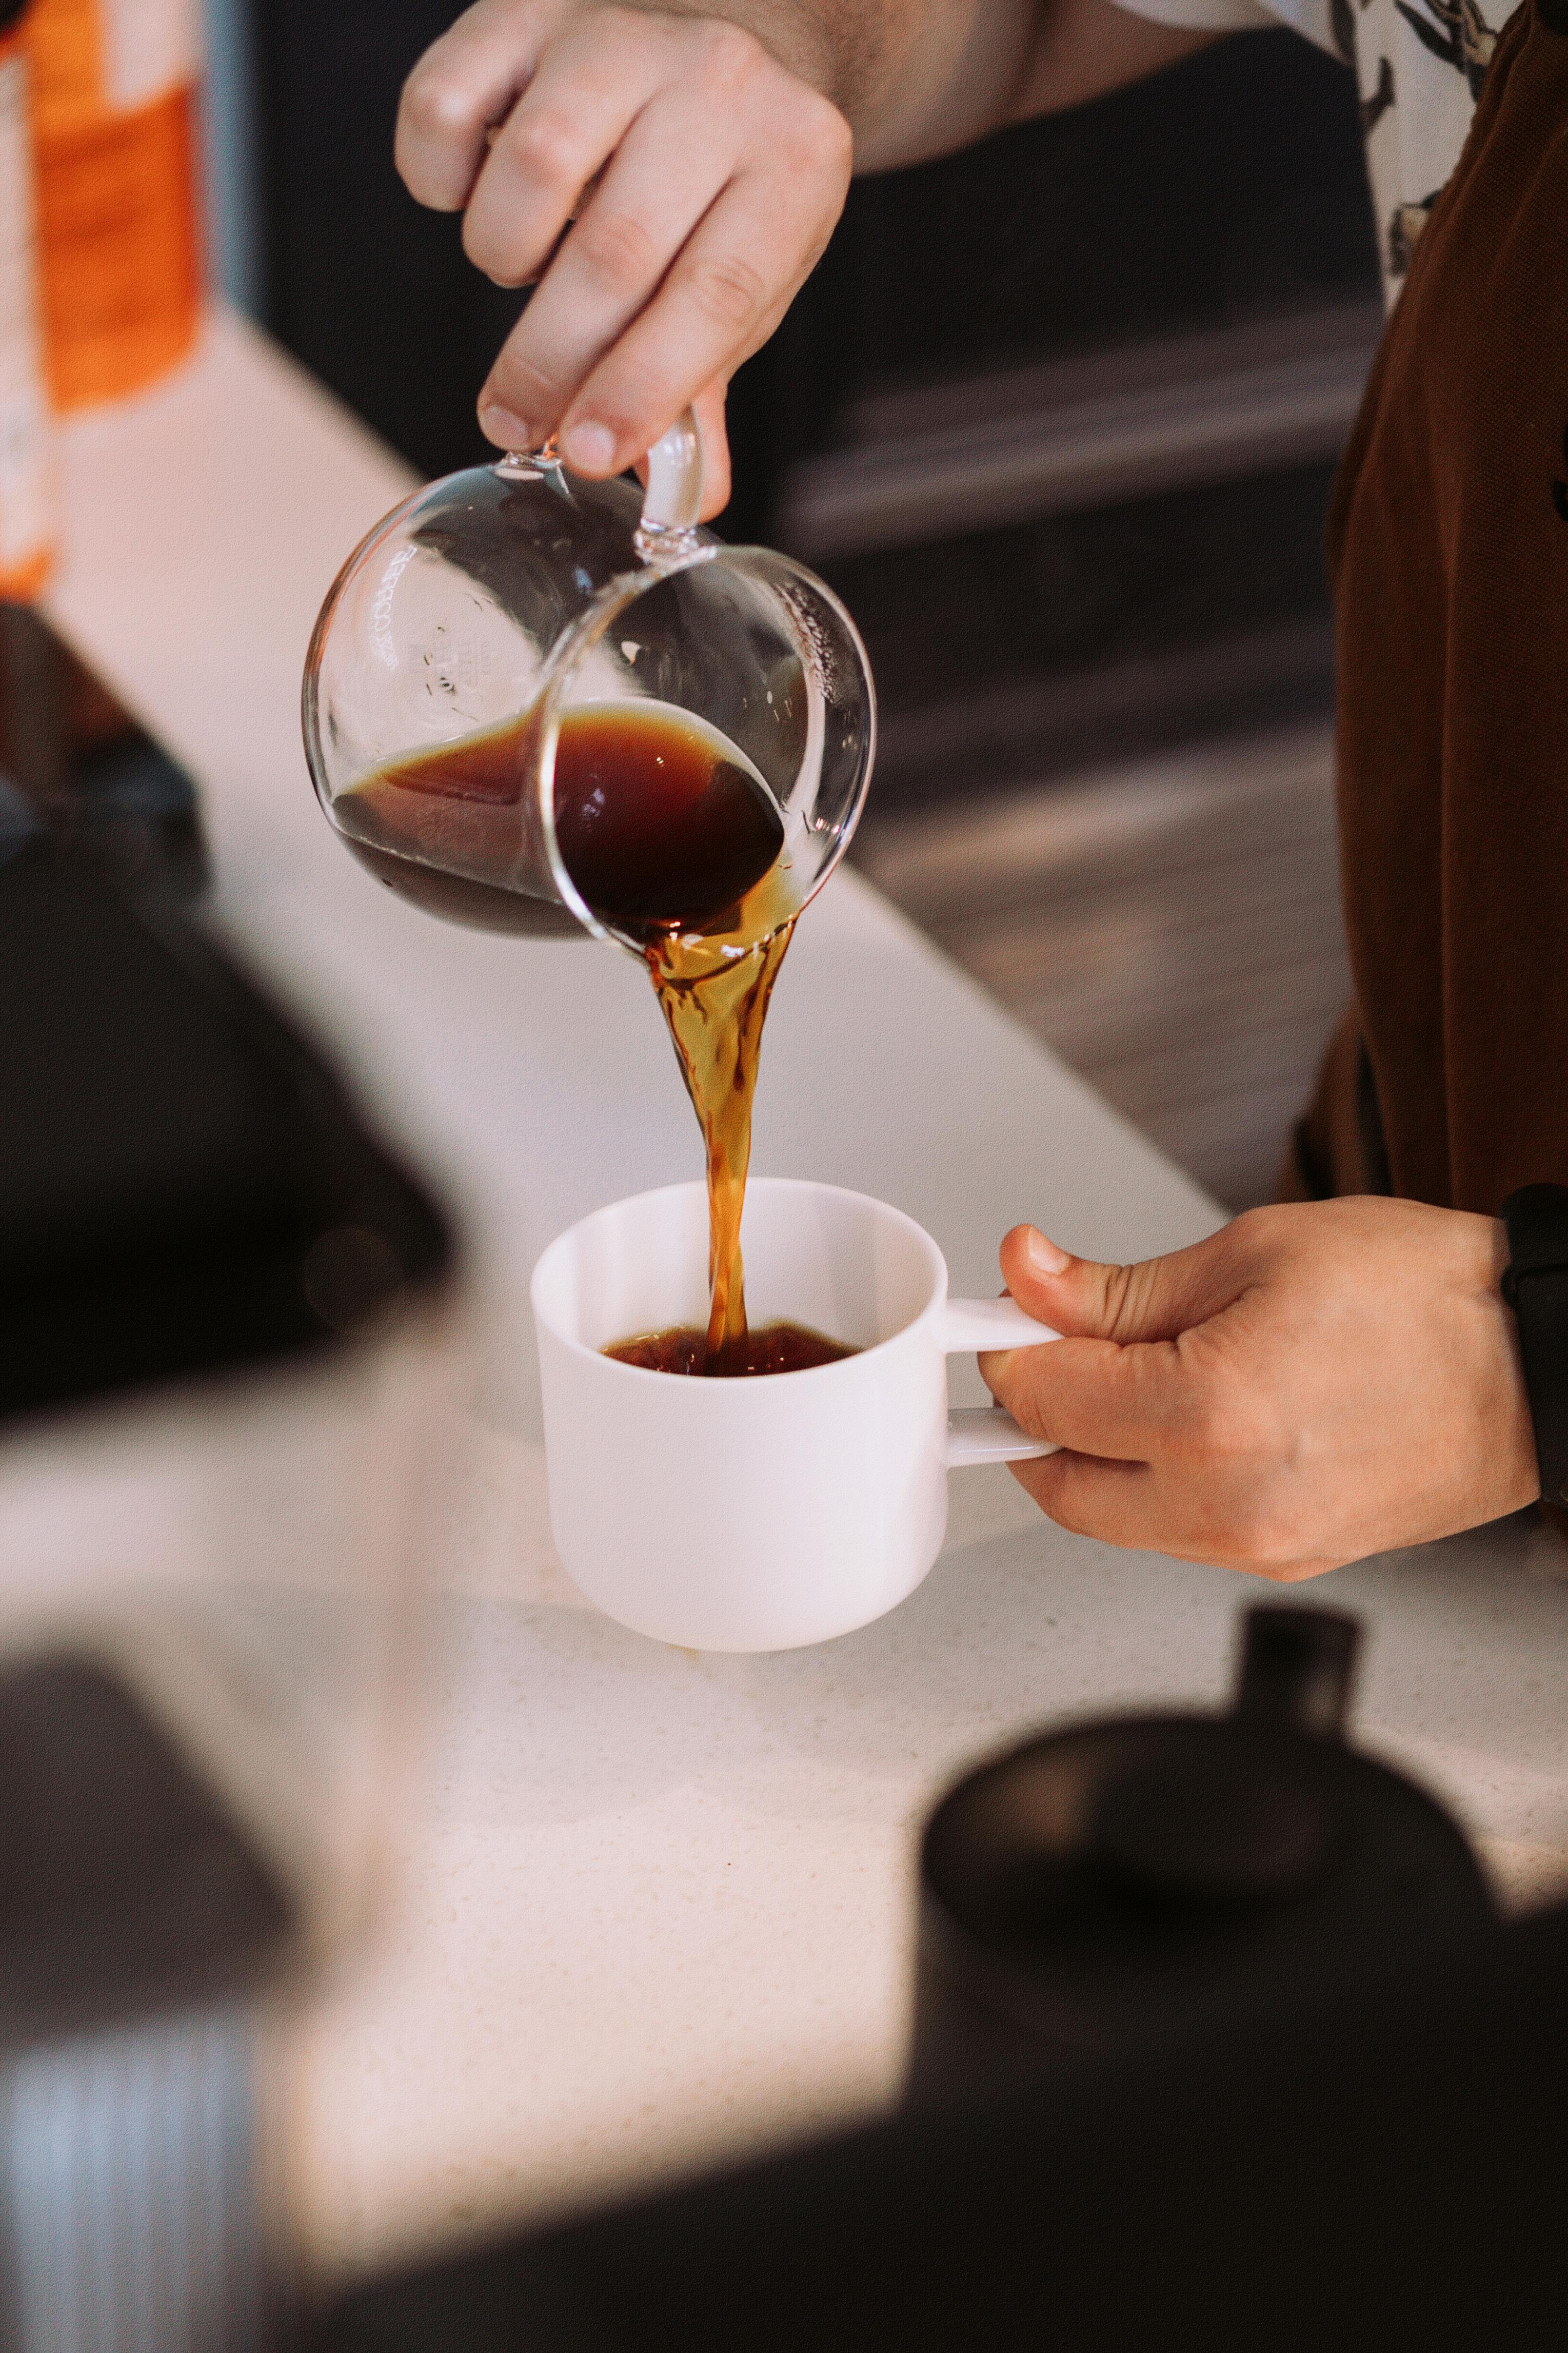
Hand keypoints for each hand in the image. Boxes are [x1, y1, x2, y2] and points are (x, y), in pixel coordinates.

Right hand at [396, 0, 853, 515]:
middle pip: (614, 251)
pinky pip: (446, 102)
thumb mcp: (747, 284)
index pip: (711, 297)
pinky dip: (439, 175)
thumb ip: (703, 388)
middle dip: (551, 363)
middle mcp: (715, 86)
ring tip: (525, 275)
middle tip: (515, 419)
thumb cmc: (728, 192)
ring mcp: (619, 35)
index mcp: (792, 166)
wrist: (734, 41)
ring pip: (531, 168)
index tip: (585, 454)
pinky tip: (471, 197)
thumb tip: (688, 498)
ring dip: (505, 258)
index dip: (640, 390)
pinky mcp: (526, 9)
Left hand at [979, 1198, 1537, 1577]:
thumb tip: (1028, 1277)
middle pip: (1059, 1481)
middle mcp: (1225, 1503)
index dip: (1008, 1347)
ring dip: (1095, 1451)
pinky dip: (1156, 1479)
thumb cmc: (1425, 1298)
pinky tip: (1190, 1416)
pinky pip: (1178, 1531)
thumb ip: (1119, 1288)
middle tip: (1048, 1350)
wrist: (1538, 1364)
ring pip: (1114, 1516)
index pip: (1043, 1400)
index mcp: (1207, 1415)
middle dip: (1035, 1415)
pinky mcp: (1288, 1561)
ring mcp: (1258, 1547)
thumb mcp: (1253, 1253)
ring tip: (1138, 1373)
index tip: (1008, 1314)